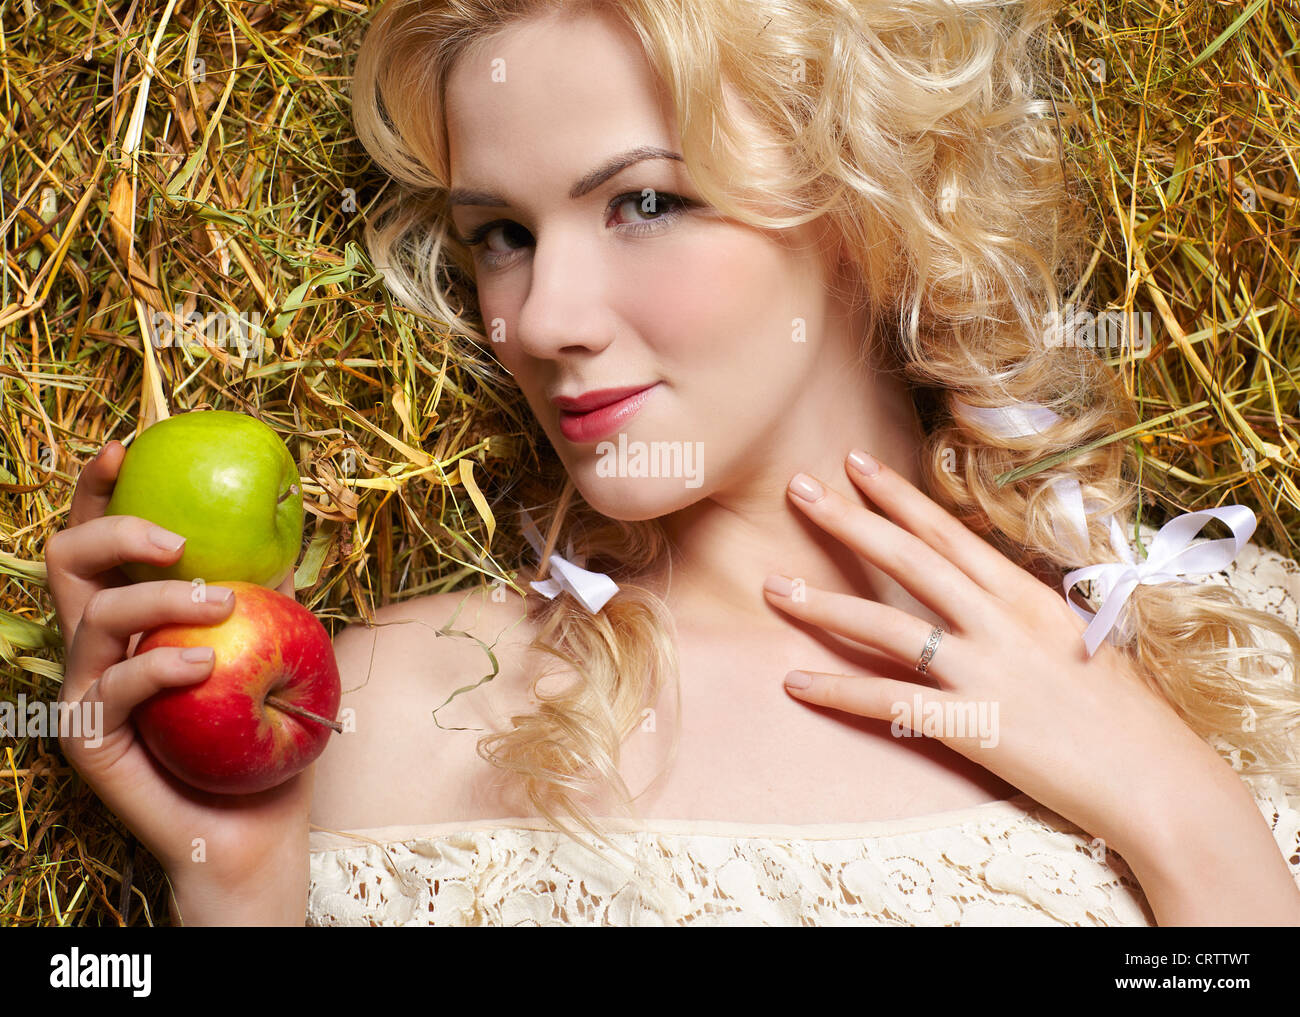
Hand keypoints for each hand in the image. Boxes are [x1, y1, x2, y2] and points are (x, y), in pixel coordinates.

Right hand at [46, 441, 310, 913]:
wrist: (256, 825)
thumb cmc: (265, 738)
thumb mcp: (277, 651)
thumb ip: (266, 593)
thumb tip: (285, 527)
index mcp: (132, 613)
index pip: (100, 539)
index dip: (100, 486)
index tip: (131, 446)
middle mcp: (96, 645)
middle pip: (65, 559)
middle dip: (116, 529)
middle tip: (180, 540)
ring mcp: (85, 691)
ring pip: (93, 616)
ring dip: (160, 598)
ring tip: (224, 605)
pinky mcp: (89, 739)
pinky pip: (114, 688)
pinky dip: (160, 666)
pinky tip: (205, 664)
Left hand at [761, 449, 1269, 866]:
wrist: (1157, 778)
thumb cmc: (1124, 710)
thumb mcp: (1079, 636)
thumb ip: (1025, 609)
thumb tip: (986, 587)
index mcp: (1026, 595)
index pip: (948, 534)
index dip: (897, 497)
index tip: (854, 464)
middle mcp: (999, 622)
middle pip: (909, 560)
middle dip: (849, 520)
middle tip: (797, 488)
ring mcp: (982, 672)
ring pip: (887, 625)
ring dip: (825, 603)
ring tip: (773, 585)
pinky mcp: (970, 725)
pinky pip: (887, 703)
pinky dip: (837, 692)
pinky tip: (794, 682)